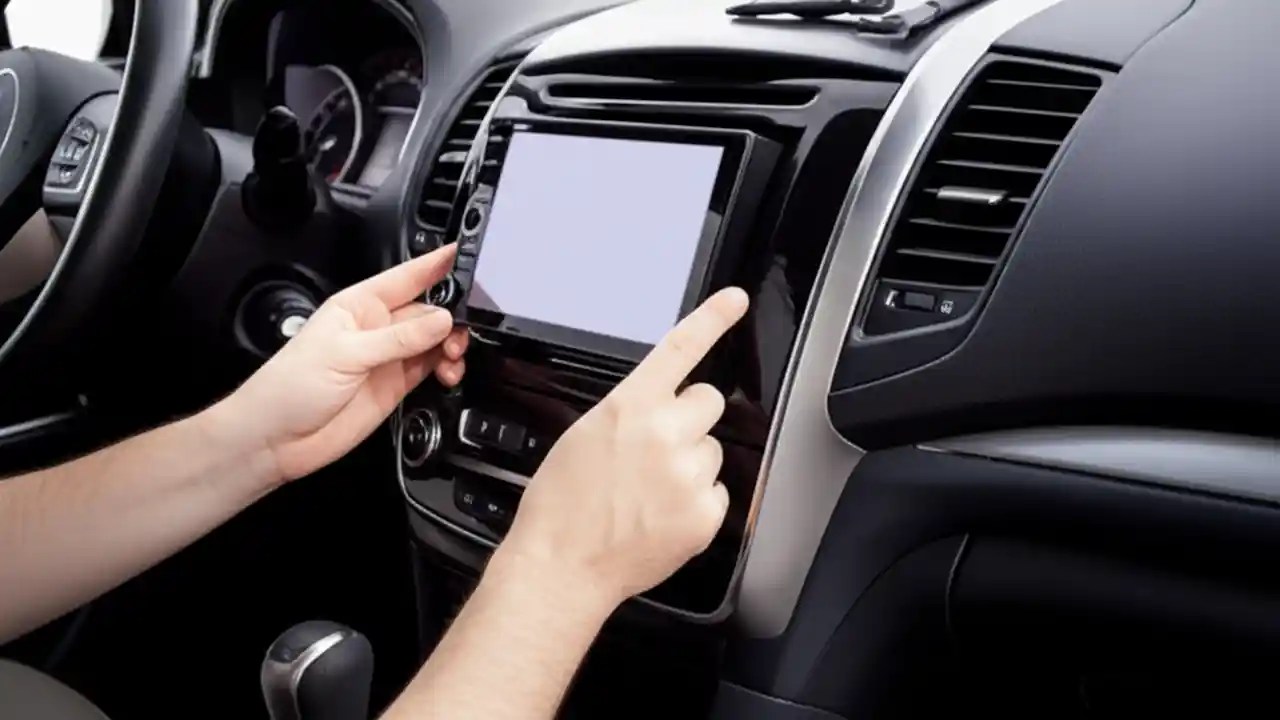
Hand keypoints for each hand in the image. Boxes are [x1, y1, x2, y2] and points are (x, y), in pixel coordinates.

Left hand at [223, 245, 469, 481]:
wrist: (276, 438)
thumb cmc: (290, 386)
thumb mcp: (346, 354)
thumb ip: (398, 339)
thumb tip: (441, 321)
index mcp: (359, 305)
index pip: (406, 276)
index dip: (435, 264)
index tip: (464, 254)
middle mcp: (376, 328)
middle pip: (428, 311)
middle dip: (451, 318)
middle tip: (458, 332)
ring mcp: (388, 357)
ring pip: (435, 340)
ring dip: (452, 345)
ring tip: (453, 357)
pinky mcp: (396, 385)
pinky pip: (432, 368)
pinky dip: (448, 368)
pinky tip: (449, 373)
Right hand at [494, 288, 749, 609]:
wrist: (562, 566)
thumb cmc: (562, 505)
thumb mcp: (585, 436)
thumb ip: (630, 414)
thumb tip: (657, 409)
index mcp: (631, 406)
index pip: (681, 349)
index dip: (713, 318)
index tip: (735, 299)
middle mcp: (666, 433)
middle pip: (708, 402)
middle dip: (689, 419)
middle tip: (658, 448)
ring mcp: (689, 474)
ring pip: (711, 450)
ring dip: (690, 463)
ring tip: (649, 492)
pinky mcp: (705, 513)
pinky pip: (716, 492)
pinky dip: (695, 503)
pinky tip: (661, 515)